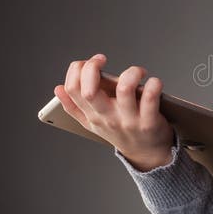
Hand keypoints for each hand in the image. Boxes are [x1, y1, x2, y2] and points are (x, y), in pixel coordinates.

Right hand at [54, 53, 174, 169]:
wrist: (148, 154)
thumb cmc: (121, 132)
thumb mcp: (94, 124)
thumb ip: (75, 108)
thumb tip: (58, 89)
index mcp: (91, 115)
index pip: (72, 90)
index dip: (77, 69)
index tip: (91, 61)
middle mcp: (106, 118)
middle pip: (89, 91)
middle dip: (92, 67)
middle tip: (102, 59)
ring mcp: (127, 121)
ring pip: (124, 89)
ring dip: (131, 73)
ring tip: (137, 72)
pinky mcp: (149, 122)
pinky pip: (150, 99)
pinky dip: (154, 85)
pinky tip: (154, 82)